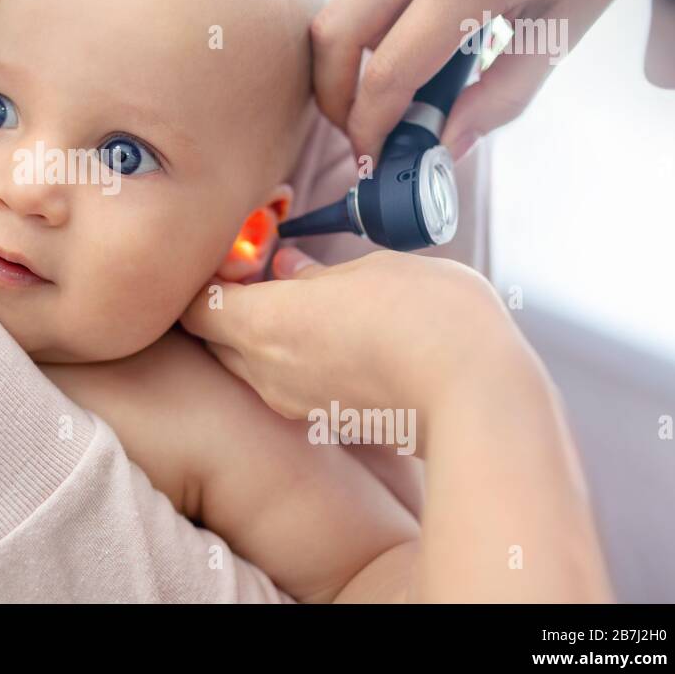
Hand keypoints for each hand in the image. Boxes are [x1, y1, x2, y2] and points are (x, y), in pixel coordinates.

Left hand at [179, 247, 531, 426]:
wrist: (478, 396)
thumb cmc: (426, 316)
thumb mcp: (369, 270)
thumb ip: (317, 272)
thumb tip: (289, 268)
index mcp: (263, 324)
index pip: (195, 307)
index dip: (208, 277)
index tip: (241, 253)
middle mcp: (264, 370)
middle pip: (215, 337)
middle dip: (230, 304)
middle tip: (269, 270)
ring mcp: (293, 401)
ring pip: (250, 363)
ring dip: (262, 332)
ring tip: (307, 298)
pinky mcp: (325, 420)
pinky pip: (287, 384)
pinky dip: (293, 358)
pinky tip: (335, 333)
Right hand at [310, 0, 630, 163]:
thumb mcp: (567, 26)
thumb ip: (503, 92)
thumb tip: (446, 143)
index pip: (388, 72)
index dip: (369, 126)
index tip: (370, 160)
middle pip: (335, 33)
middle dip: (333, 93)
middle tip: (358, 127)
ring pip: (354, 2)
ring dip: (366, 50)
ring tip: (409, 77)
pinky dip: (396, 6)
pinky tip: (442, 8)